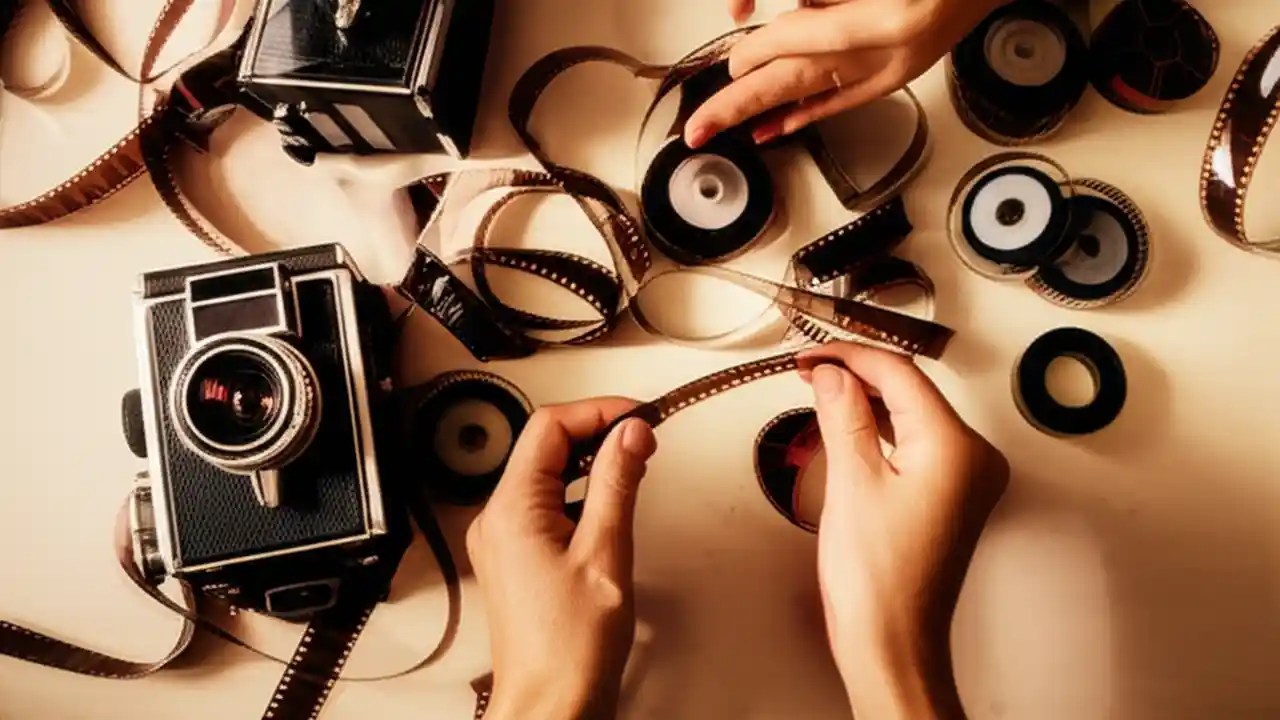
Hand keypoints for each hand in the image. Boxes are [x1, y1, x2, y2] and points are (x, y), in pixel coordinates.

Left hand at [467, 399, 657, 719]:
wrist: (552, 706)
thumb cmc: (569, 649)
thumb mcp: (605, 554)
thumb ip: (618, 484)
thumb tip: (630, 435)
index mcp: (511, 510)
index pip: (549, 427)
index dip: (598, 412)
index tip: (639, 416)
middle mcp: (497, 520)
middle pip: (543, 445)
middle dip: (595, 432)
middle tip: (643, 436)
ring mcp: (503, 540)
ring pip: (544, 475)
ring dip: (589, 462)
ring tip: (632, 464)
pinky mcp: (516, 559)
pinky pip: (544, 506)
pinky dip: (579, 494)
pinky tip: (608, 504)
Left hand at [685, 0, 1005, 147]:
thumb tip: (784, 10)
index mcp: (886, 17)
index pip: (803, 38)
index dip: (760, 50)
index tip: (733, 60)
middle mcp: (889, 46)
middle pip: (796, 77)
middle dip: (741, 103)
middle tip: (701, 127)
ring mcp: (894, 64)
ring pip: (813, 90)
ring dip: (763, 113)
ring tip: (722, 129)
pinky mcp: (898, 73)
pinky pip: (843, 99)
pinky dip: (804, 114)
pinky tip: (774, 129)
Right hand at [797, 343, 1008, 718]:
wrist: (892, 641)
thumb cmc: (878, 580)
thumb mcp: (850, 482)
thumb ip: (843, 415)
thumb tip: (833, 374)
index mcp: (956, 448)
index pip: (902, 375)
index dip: (851, 357)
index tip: (814, 354)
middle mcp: (976, 459)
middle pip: (913, 392)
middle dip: (860, 375)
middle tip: (811, 367)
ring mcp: (971, 479)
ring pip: (916, 416)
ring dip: (870, 401)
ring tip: (823, 391)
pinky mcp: (957, 496)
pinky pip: (921, 443)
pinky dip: (885, 430)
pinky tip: (853, 426)